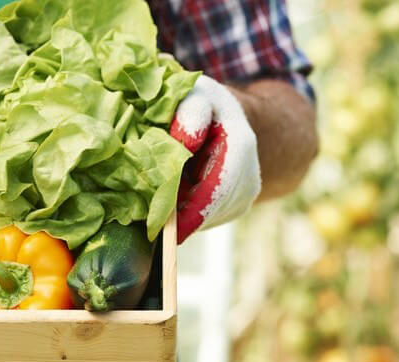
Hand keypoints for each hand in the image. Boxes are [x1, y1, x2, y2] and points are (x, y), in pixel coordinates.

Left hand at [170, 75, 260, 243]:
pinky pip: (208, 219)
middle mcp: (250, 177)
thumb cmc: (203, 103)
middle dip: (179, 218)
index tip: (167, 230)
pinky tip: (174, 198)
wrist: (226, 118)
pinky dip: (187, 215)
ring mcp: (246, 196)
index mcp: (240, 147)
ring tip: (159, 200)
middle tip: (148, 220)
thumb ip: (191, 111)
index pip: (217, 190)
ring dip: (181, 216)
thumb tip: (185, 142)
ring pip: (209, 219)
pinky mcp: (237, 206)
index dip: (192, 213)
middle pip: (212, 210)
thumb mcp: (196, 95)